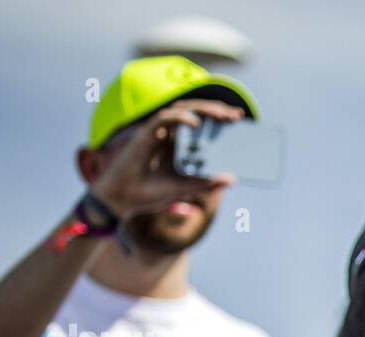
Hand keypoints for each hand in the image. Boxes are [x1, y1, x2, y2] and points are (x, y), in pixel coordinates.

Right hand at [89, 100, 242, 218]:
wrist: (125, 198)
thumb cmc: (151, 191)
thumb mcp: (186, 188)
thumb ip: (206, 184)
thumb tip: (232, 179)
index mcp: (180, 144)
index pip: (203, 125)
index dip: (220, 118)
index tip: (239, 118)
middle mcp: (170, 134)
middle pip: (196, 113)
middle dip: (216, 111)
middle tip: (236, 115)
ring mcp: (158, 132)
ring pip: (182, 110)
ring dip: (203, 110)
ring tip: (221, 115)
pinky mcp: (145, 133)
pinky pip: (164, 118)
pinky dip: (180, 117)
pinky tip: (195, 122)